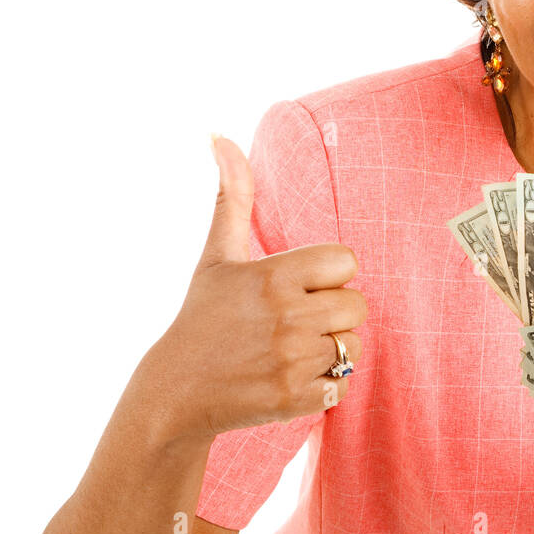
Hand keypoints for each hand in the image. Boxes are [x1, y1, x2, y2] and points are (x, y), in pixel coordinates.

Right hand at [146, 135, 367, 442]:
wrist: (175, 392)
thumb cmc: (204, 317)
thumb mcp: (216, 256)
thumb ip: (232, 197)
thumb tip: (218, 135)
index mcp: (274, 275)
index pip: (347, 262)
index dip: (328, 275)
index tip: (299, 286)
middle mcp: (286, 315)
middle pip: (358, 305)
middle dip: (333, 313)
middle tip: (294, 322)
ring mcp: (291, 359)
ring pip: (353, 346)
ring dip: (330, 350)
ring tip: (290, 350)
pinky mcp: (295, 397)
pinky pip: (344, 383)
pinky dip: (324, 384)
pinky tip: (291, 377)